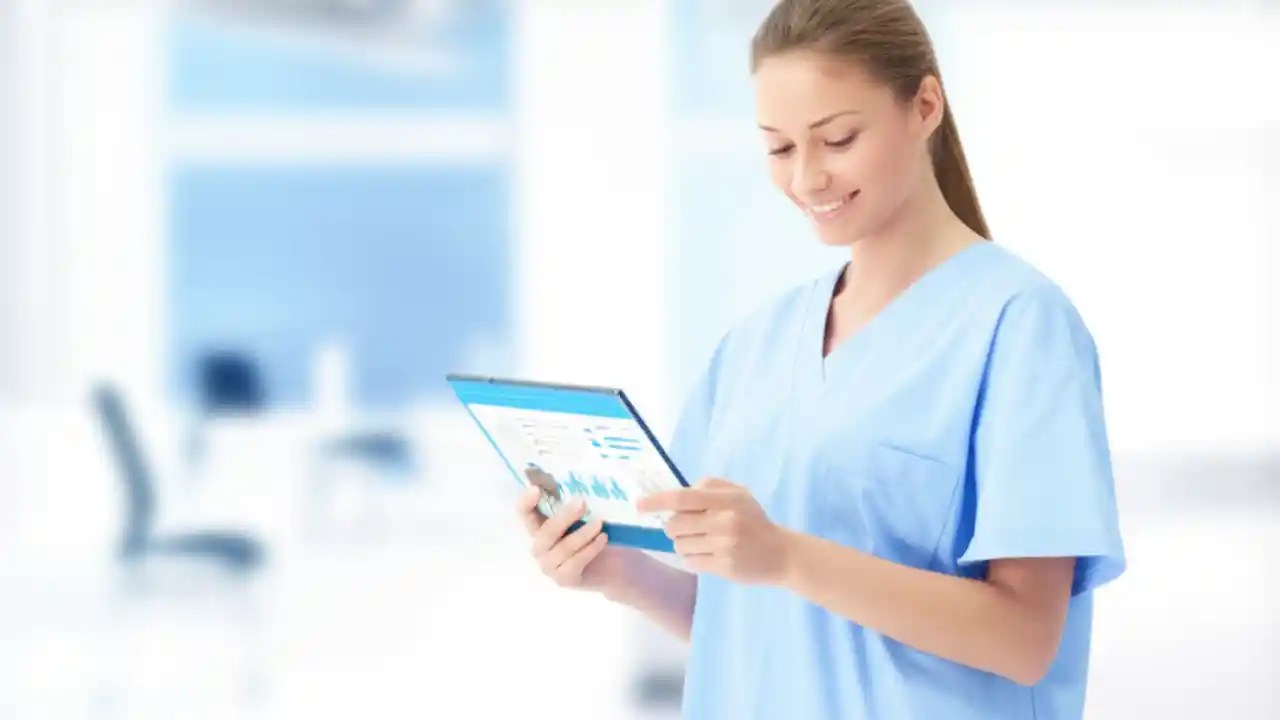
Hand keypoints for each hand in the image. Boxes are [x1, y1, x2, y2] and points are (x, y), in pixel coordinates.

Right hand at [517, 487, 640, 598]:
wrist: (617, 566)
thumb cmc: (598, 535)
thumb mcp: (587, 516)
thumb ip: (576, 505)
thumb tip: (577, 489)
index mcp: (540, 528)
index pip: (525, 514)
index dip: (526, 503)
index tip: (536, 489)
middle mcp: (540, 547)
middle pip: (545, 532)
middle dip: (564, 517)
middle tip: (583, 503)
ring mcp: (549, 566)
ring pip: (562, 548)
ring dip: (582, 534)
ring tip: (600, 524)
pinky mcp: (563, 579)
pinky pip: (574, 563)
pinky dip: (589, 549)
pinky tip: (602, 539)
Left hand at [636, 477, 791, 584]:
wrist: (781, 554)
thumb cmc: (755, 521)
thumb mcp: (739, 494)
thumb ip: (710, 486)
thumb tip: (680, 492)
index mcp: (726, 500)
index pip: (682, 498)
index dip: (657, 500)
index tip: (639, 504)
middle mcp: (723, 522)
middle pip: (675, 524)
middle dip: (673, 526)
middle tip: (686, 527)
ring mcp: (723, 546)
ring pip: (680, 545)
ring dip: (683, 543)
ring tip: (702, 541)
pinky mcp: (723, 567)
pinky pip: (690, 561)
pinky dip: (692, 558)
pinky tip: (708, 554)